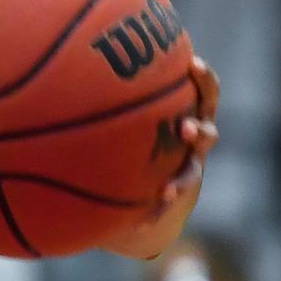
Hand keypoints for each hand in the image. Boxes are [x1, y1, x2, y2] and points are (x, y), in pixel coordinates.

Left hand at [107, 57, 221, 257]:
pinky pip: (168, 208)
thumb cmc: (133, 138)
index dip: (204, 78)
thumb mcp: (131, 113)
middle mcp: (193, 143)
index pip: (204, 93)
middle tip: (185, 130)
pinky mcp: (176, 198)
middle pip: (207, 132)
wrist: (146, 191)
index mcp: (187, 113)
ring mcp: (188, 171)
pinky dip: (155, 214)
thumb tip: (73, 56)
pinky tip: (139, 223)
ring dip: (183, 180)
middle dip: (199, 130)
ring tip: (168, 190)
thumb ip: (115, 90)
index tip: (193, 64)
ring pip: (193, 174)